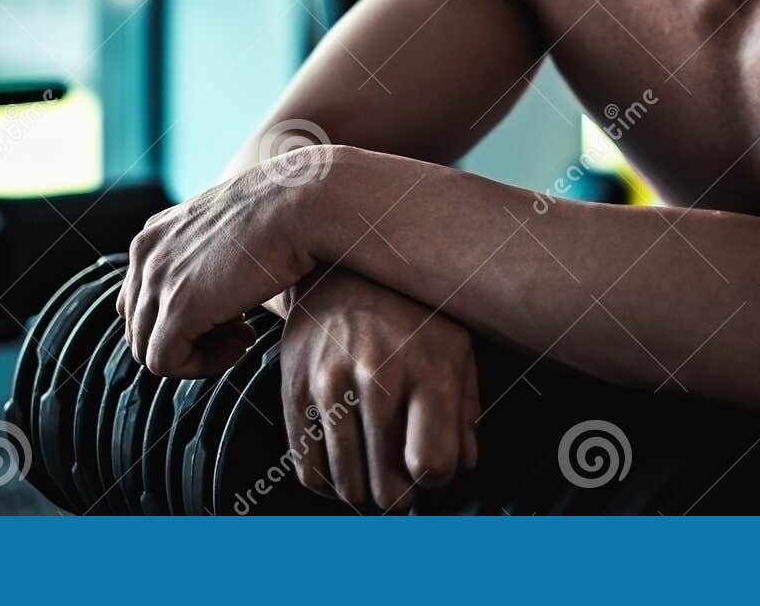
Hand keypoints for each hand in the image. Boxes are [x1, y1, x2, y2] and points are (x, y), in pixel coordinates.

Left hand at [117, 151, 327, 375]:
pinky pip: (166, 363)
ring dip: (197, 354)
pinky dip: (204, 365)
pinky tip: (245, 341)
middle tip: (239, 329)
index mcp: (154, 236)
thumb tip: (213, 292)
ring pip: (149, 350)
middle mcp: (145, 255)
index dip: (180, 318)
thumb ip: (205, 257)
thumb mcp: (229, 231)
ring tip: (244, 336)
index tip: (229, 312)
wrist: (301, 205)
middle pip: (140, 327)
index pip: (140, 299)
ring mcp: (156, 282)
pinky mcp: (177, 310)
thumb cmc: (282, 216)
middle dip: (186, 338)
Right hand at [280, 267, 478, 510]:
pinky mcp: (294, 388)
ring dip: (364, 490)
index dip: (435, 478)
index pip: (432, 465)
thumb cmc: (412, 312)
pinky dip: (328, 482)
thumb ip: (465, 412)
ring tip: (373, 470)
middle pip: (388, 486)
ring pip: (347, 485)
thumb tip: (462, 467)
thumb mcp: (456, 349)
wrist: (345, 265)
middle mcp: (378, 376)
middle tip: (402, 478)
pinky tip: (343, 463)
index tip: (431, 466)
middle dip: (401, 494)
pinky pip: (308, 469)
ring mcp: (330, 382)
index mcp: (429, 369)